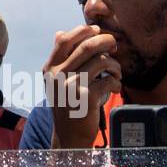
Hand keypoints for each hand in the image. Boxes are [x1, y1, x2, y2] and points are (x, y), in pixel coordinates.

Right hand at [42, 24, 121, 148]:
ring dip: (115, 65)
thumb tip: (60, 32)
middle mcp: (58, 76)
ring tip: (116, 73)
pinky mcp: (87, 98)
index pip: (65, 40)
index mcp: (50, 69)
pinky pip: (109, 80)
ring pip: (101, 61)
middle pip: (87, 46)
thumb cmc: (67, 105)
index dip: (84, 30)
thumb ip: (60, 59)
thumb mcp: (57, 81)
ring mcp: (71, 87)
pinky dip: (116, 82)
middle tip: (114, 45)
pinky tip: (115, 87)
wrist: (69, 136)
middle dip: (105, 41)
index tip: (98, 31)